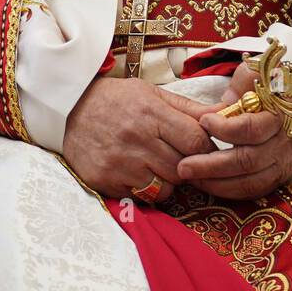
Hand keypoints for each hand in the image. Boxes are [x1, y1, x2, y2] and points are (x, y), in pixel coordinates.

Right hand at [61, 75, 216, 200]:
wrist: (68, 110)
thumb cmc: (115, 99)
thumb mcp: (151, 93)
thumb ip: (188, 108)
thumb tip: (223, 116)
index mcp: (149, 112)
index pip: (196, 140)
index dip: (206, 146)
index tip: (202, 146)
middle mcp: (135, 139)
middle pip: (184, 167)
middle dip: (188, 164)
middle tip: (179, 155)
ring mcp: (119, 163)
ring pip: (167, 187)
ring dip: (170, 180)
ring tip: (158, 164)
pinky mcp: (105, 181)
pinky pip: (143, 196)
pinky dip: (148, 189)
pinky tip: (139, 172)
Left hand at [175, 60, 291, 199]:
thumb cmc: (275, 88)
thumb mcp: (261, 74)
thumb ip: (243, 83)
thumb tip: (225, 104)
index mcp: (280, 115)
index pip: (251, 128)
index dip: (225, 128)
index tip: (203, 121)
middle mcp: (283, 143)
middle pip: (247, 161)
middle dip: (212, 165)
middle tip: (184, 166)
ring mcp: (282, 163)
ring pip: (249, 182)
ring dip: (216, 183)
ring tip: (190, 177)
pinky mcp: (279, 178)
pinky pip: (253, 191)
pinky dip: (229, 191)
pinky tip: (208, 184)